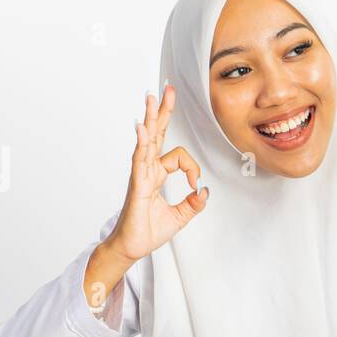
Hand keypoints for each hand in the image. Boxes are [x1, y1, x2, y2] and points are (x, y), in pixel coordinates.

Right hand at [105, 84, 207, 262]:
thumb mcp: (180, 217)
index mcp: (156, 175)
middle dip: (163, 111)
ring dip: (150, 117)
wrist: (131, 248)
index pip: (178, 157)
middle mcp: (147, 170)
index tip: (196, 185)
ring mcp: (140, 175)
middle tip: (167, 88)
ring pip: (147, 140)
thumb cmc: (147, 232)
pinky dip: (141, 142)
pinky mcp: (136, 184)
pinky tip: (141, 126)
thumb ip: (193, 204)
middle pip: (156, 134)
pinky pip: (139, 159)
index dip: (192, 168)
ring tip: (151, 96)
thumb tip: (205, 192)